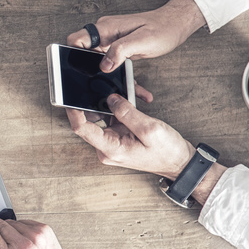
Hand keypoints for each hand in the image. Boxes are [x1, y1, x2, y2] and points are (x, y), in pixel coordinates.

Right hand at [67, 0, 207, 72]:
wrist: (176, 24)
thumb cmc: (163, 28)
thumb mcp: (142, 40)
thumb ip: (120, 50)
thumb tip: (104, 65)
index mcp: (106, 28)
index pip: (76, 40)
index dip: (73, 55)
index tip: (79, 70)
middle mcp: (105, 34)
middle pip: (83, 53)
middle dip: (87, 71)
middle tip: (94, 86)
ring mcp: (110, 41)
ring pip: (97, 61)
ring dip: (104, 76)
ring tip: (116, 89)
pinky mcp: (118, 48)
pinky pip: (110, 63)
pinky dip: (117, 75)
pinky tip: (130, 86)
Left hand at [67, 93, 194, 179]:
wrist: (179, 162)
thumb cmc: (167, 151)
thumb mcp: (149, 129)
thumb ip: (127, 113)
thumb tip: (111, 98)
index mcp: (110, 149)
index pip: (82, 129)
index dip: (74, 112)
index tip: (69, 97)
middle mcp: (106, 147)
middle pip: (89, 121)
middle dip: (93, 102)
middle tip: (98, 86)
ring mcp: (111, 142)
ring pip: (101, 118)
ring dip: (107, 104)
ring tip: (118, 91)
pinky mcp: (118, 137)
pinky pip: (111, 120)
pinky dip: (117, 109)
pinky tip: (126, 99)